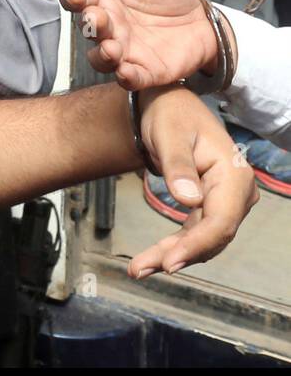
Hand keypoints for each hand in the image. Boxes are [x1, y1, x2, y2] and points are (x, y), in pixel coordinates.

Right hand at [60, 0, 215, 89]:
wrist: (202, 20)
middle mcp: (108, 27)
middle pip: (88, 29)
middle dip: (91, 25)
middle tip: (100, 19)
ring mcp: (123, 51)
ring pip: (100, 58)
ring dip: (101, 55)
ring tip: (111, 49)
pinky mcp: (143, 71)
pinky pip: (128, 78)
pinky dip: (125, 77)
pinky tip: (127, 71)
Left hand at [128, 88, 257, 278]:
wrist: (167, 105)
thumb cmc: (169, 115)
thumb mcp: (168, 134)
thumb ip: (177, 167)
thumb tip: (188, 201)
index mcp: (233, 175)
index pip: (220, 221)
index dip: (196, 245)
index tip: (169, 262)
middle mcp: (237, 192)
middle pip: (211, 235)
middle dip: (177, 255)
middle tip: (140, 269)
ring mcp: (226, 202)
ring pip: (202, 239)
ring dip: (171, 256)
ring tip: (138, 269)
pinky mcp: (210, 206)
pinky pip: (194, 233)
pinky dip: (173, 246)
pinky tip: (150, 259)